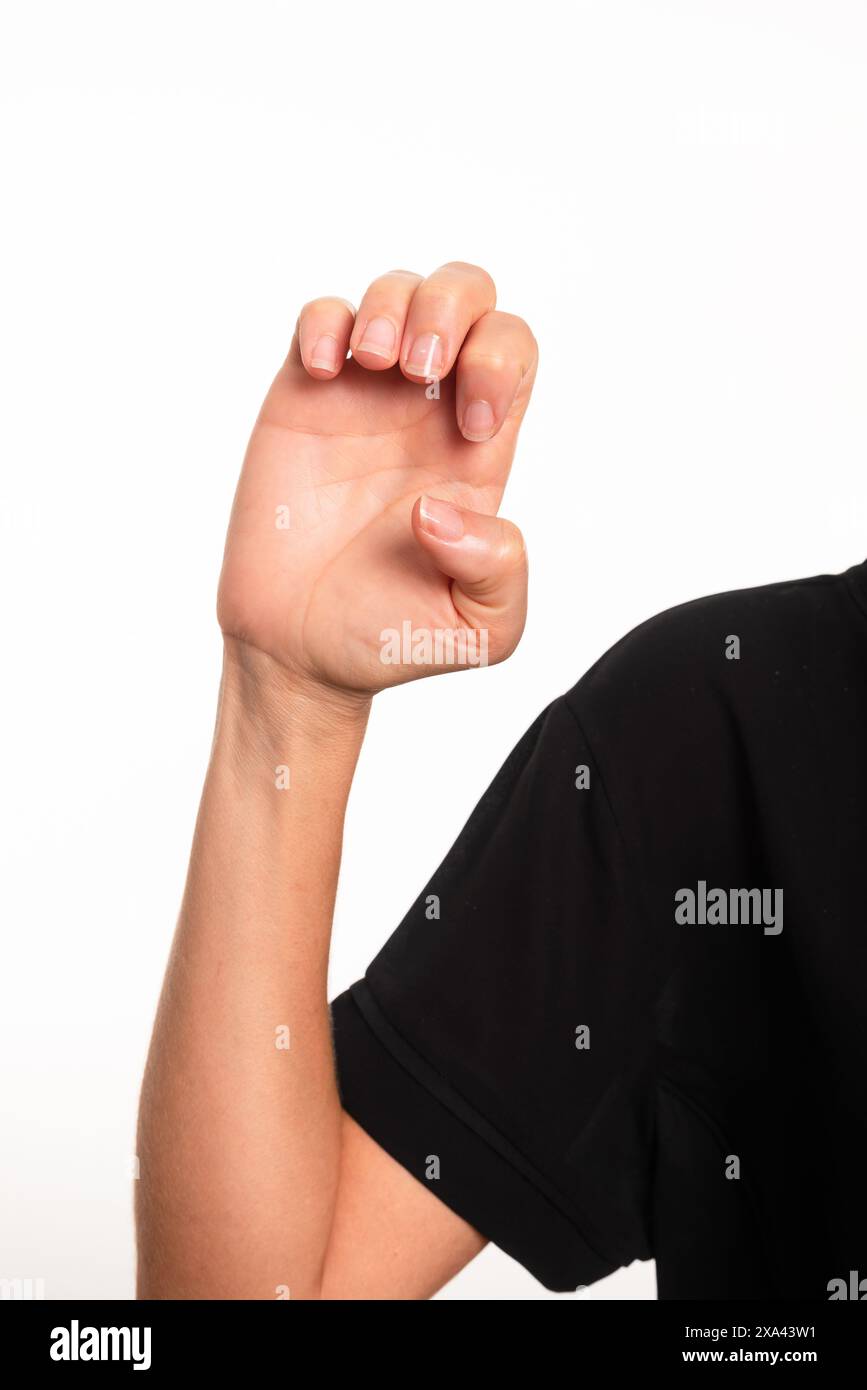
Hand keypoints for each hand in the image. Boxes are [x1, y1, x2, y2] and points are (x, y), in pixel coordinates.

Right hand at [217, 262, 536, 696]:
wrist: (298, 652)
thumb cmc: (390, 639)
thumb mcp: (481, 631)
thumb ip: (501, 573)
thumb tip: (444, 509)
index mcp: (476, 450)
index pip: (512, 353)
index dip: (501, 363)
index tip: (469, 428)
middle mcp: (425, 412)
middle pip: (466, 295)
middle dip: (450, 307)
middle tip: (420, 367)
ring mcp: (362, 400)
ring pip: (396, 291)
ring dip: (391, 305)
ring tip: (371, 361)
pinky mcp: (302, 401)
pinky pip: (319, 319)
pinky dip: (326, 323)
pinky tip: (325, 372)